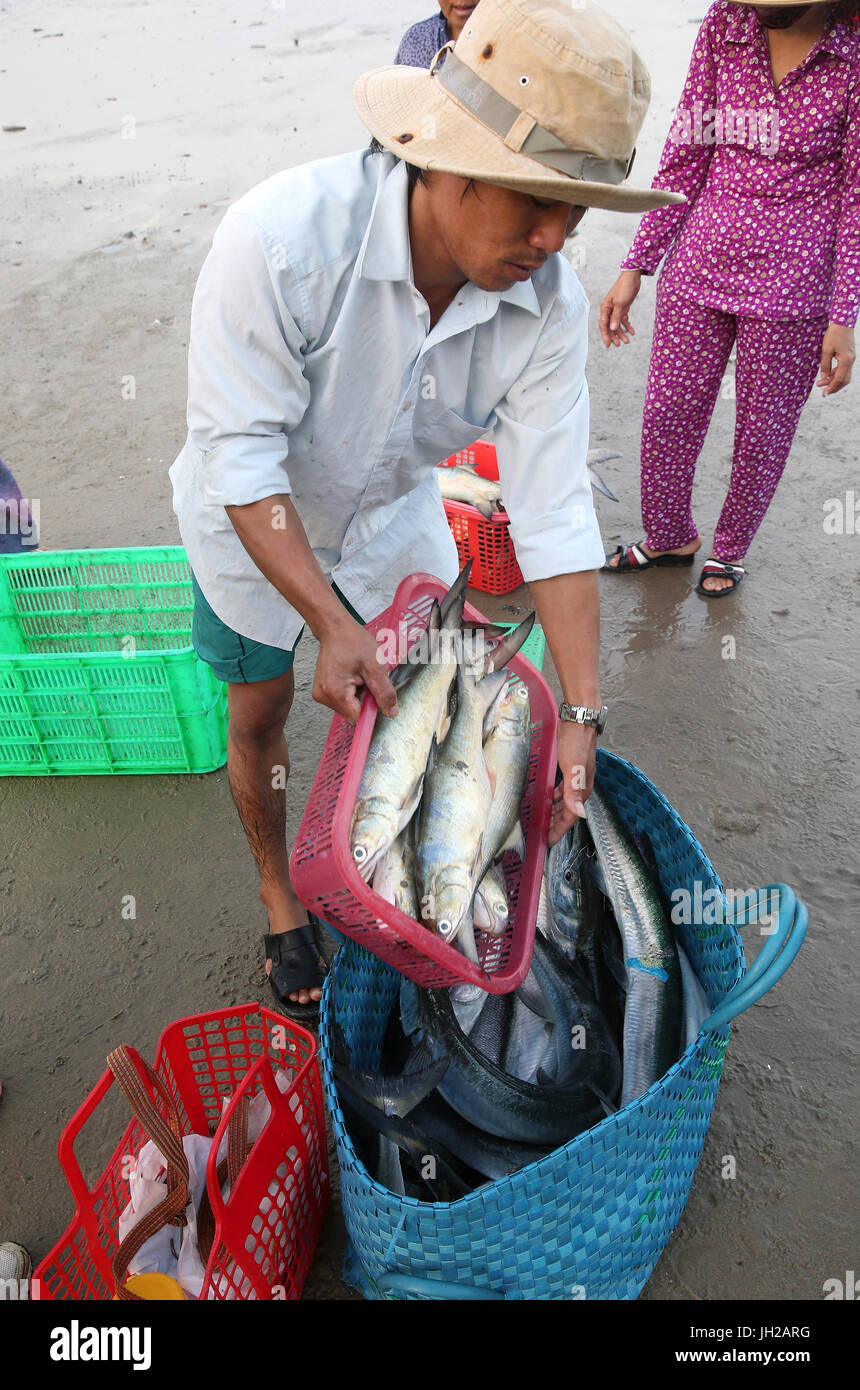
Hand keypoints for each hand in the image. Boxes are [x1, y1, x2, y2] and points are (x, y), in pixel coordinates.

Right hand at [313, 613, 397, 724]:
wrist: (336, 629)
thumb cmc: (352, 641)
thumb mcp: (375, 665)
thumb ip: (384, 692)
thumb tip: (390, 712)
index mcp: (335, 691)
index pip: (357, 718)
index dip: (371, 709)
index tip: (375, 695)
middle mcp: (323, 696)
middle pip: (353, 713)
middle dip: (365, 699)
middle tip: (366, 678)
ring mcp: (321, 694)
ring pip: (349, 707)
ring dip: (359, 695)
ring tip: (359, 675)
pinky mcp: (322, 691)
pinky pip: (343, 700)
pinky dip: (352, 691)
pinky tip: (352, 676)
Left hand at [548, 720, 596, 846]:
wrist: (580, 719)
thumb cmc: (576, 741)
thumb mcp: (573, 767)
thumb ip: (574, 791)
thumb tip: (579, 815)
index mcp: (582, 789)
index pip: (571, 818)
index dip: (558, 831)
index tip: (547, 842)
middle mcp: (580, 786)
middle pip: (567, 812)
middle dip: (555, 825)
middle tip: (541, 834)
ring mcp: (575, 777)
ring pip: (564, 802)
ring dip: (555, 813)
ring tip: (542, 821)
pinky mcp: (569, 769)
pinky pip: (562, 790)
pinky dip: (555, 798)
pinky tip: (549, 799)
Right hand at [599, 270, 641, 347]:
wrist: (632, 277)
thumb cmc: (624, 287)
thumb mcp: (620, 303)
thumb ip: (616, 316)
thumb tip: (613, 329)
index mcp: (605, 308)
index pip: (604, 325)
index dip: (606, 335)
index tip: (608, 345)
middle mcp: (609, 310)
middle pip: (610, 326)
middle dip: (614, 336)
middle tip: (620, 345)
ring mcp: (616, 309)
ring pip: (617, 325)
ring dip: (622, 333)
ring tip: (627, 341)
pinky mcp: (623, 308)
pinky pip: (624, 320)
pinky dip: (627, 326)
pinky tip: (632, 332)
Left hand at [817, 323, 854, 396]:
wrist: (843, 322)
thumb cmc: (834, 334)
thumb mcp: (826, 350)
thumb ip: (825, 365)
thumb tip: (824, 378)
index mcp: (845, 361)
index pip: (839, 379)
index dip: (831, 388)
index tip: (823, 394)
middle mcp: (851, 361)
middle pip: (844, 380)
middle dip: (834, 387)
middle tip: (822, 391)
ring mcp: (851, 359)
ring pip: (845, 375)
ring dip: (834, 381)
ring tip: (822, 382)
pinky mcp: (849, 356)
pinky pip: (844, 369)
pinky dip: (836, 374)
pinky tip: (828, 374)